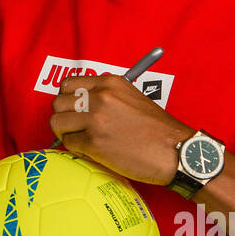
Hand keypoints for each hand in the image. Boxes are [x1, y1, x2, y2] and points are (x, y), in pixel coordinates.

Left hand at [50, 74, 193, 183]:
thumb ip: (106, 96)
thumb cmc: (157, 130)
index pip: (68, 84)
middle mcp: (100, 97)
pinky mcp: (94, 142)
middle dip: (63, 117)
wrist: (177, 151)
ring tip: (81, 140)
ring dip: (66, 133)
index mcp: (109, 83)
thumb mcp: (132, 98)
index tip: (73, 111)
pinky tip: (92, 151)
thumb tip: (80, 104)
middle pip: (58, 102)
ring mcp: (96, 119)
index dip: (67, 100)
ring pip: (57, 123)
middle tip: (74, 128)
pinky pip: (69, 143)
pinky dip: (77, 149)